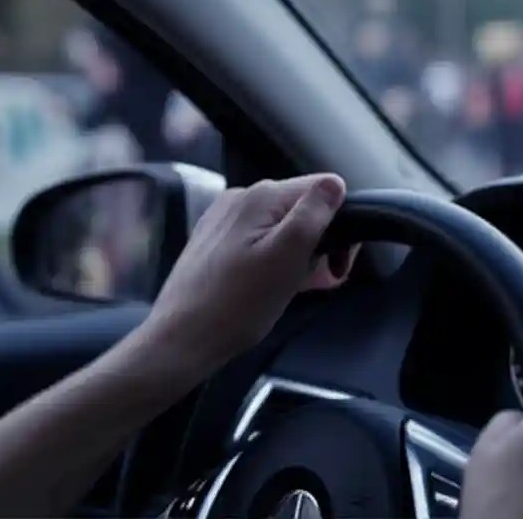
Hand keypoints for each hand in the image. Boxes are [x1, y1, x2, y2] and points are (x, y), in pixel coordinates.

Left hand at [141, 174, 354, 377]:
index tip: (336, 262)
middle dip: (319, 242)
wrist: (182, 338)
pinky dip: (274, 259)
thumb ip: (314, 213)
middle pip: (301, 208)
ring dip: (298, 254)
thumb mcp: (288, 256)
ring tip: (291, 287)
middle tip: (318, 281)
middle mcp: (241, 198)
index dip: (340, 224)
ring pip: (281, 226)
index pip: (323, 189)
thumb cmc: (238, 304)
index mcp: (261, 195)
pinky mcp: (214, 241)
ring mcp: (224, 219)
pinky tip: (270, 286)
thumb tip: (335, 183)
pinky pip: (259, 240)